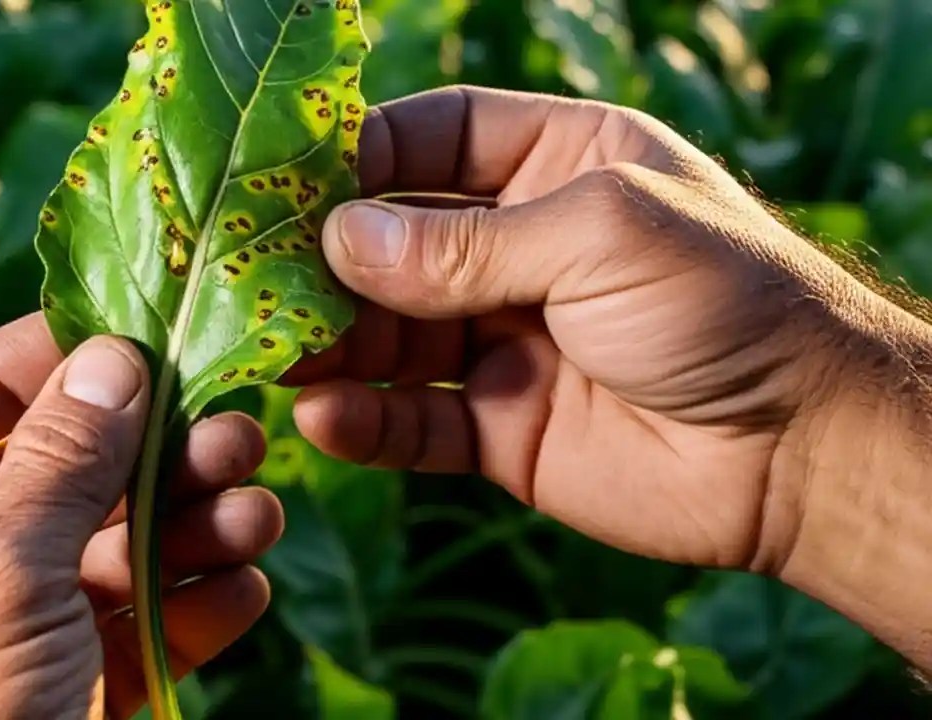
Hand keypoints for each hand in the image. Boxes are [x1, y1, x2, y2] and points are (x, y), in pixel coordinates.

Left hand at [0, 315, 282, 718]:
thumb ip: (55, 461)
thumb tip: (111, 357)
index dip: (12, 368)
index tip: (108, 335)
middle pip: (48, 479)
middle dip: (140, 450)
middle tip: (223, 422)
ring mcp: (21, 644)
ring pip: (114, 549)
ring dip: (192, 521)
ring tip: (254, 508)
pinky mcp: (88, 696)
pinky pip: (150, 626)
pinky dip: (203, 602)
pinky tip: (247, 585)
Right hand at [284, 86, 931, 665]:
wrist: (802, 451)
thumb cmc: (726, 303)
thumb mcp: (600, 234)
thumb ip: (465, 245)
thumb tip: (341, 240)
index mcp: (557, 166)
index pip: (433, 140)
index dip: (360, 157)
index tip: (284, 182)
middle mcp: (521, 249)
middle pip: (393, 243)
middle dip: (326, 262)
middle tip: (252, 281)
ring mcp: (505, 341)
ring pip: (389, 336)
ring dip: (328, 345)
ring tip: (272, 355)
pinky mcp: (500, 430)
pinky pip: (413, 422)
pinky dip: (364, 422)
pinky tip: (325, 418)